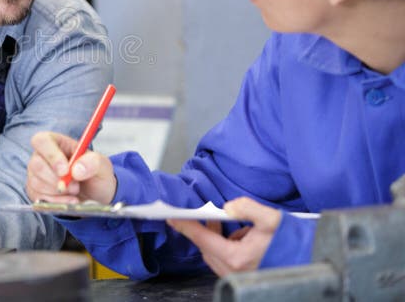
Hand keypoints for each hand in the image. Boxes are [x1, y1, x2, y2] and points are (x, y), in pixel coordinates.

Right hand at [26, 131, 116, 203]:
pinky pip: (39, 198)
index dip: (51, 155)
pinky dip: (56, 202)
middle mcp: (41, 156)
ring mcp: (36, 174)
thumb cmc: (95, 175)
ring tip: (75, 191)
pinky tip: (69, 200)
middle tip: (75, 186)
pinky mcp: (35, 192)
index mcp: (55, 142)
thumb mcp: (102, 165)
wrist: (95, 196)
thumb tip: (76, 169)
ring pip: (37, 183)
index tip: (65, 171)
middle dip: (57, 180)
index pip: (41, 141)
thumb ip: (93, 162)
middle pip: (36, 164)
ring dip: (58, 192)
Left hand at [166, 197, 281, 275]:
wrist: (309, 261)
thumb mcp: (271, 220)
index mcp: (237, 258)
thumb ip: (248, 209)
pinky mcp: (242, 276)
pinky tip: (241, 236)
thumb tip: (228, 206)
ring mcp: (237, 276)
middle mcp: (234, 271)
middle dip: (204, 230)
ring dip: (216, 239)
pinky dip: (226, 246)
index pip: (203, 240)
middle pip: (206, 248)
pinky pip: (225, 260)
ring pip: (214, 255)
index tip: (172, 217)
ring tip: (229, 223)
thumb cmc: (290, 241)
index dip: (186, 227)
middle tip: (209, 214)